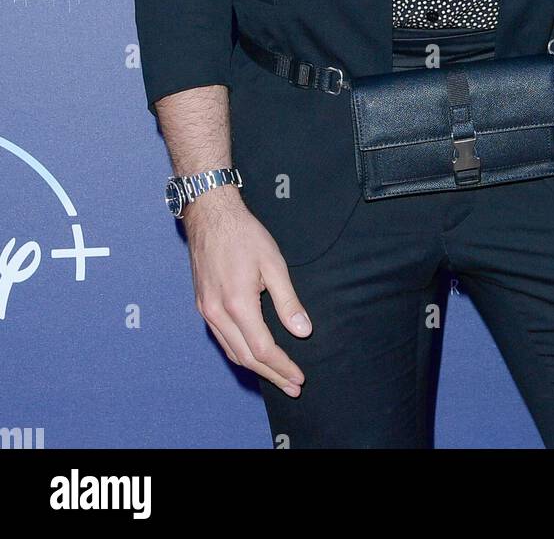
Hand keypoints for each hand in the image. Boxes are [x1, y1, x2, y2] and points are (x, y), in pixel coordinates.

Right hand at [184, 190, 310, 395]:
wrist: (210, 215)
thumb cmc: (244, 234)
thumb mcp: (274, 263)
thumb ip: (288, 301)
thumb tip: (302, 331)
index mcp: (237, 304)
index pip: (263, 349)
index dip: (283, 367)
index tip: (299, 378)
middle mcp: (217, 314)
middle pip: (246, 358)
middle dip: (272, 375)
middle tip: (293, 387)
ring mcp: (206, 311)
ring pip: (231, 352)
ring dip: (255, 368)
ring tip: (277, 376)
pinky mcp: (202, 306)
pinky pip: (222, 339)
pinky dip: (239, 352)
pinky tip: (253, 354)